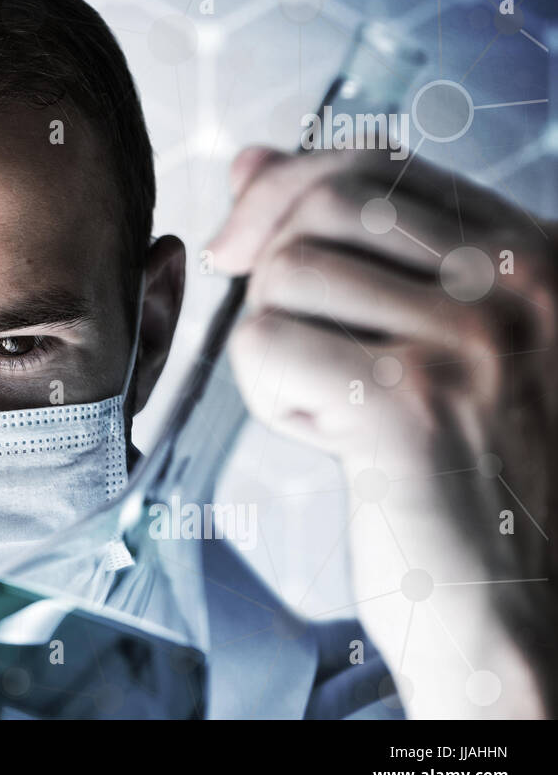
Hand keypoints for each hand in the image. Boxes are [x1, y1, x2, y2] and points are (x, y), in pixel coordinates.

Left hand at [208, 144, 557, 717]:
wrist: (525, 616)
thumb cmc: (472, 479)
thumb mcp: (434, 341)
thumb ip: (357, 244)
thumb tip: (250, 158)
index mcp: (539, 258)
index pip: (380, 168)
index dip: (288, 191)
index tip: (246, 242)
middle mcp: (522, 284)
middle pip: (323, 202)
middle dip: (275, 267)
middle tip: (299, 345)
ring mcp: (473, 340)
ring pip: (282, 277)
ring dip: (279, 347)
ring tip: (339, 408)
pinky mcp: (407, 404)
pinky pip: (265, 345)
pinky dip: (274, 398)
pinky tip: (335, 441)